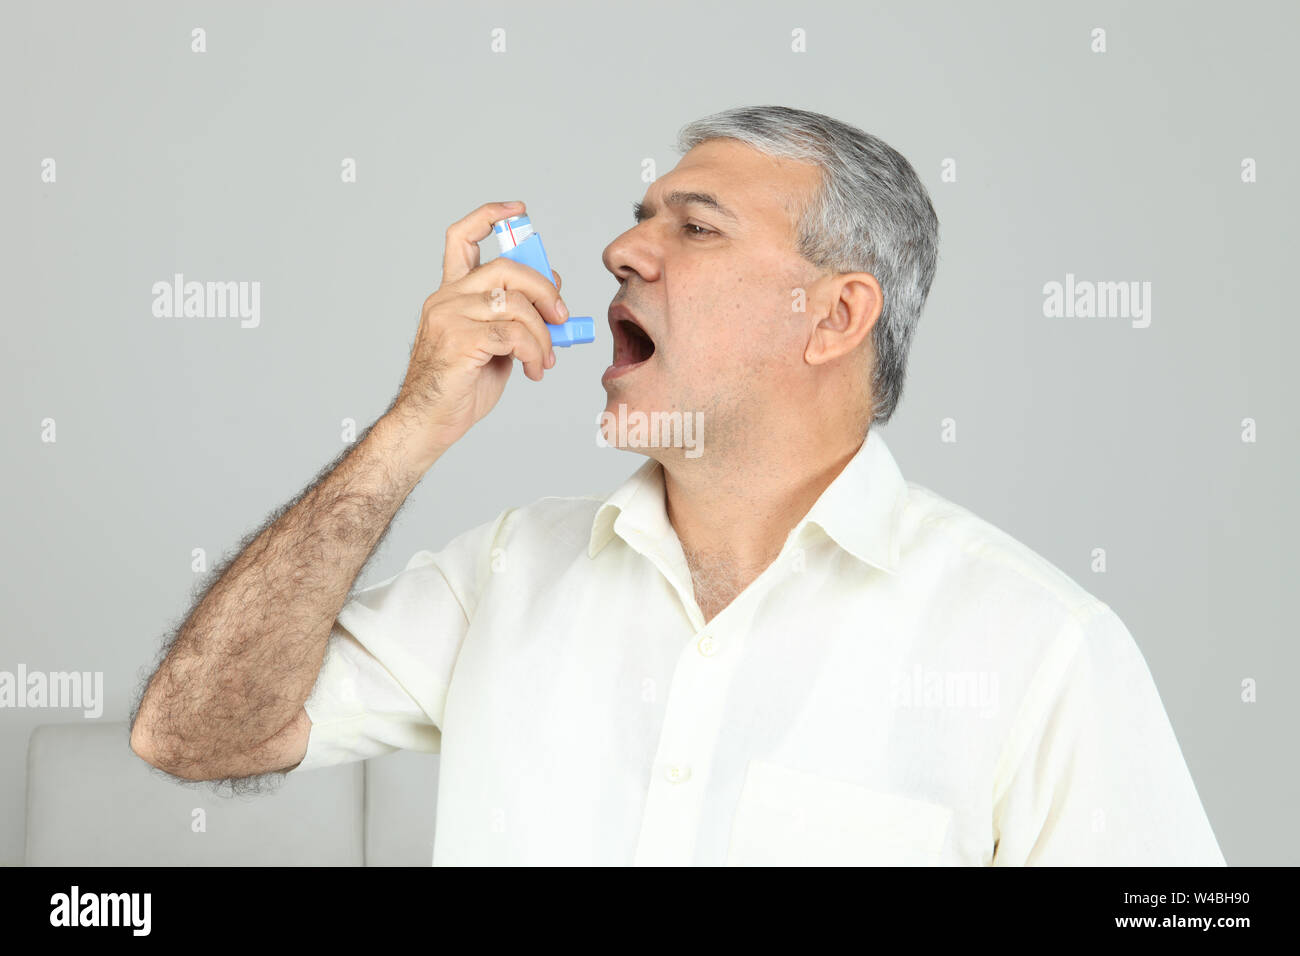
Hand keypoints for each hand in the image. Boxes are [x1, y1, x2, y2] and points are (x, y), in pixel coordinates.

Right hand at [383, 201, 568, 468]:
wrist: (429, 423)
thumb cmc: (460, 385)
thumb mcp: (494, 340)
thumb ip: (515, 312)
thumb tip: (552, 285)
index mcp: (450, 292)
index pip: (462, 236)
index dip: (490, 216)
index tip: (518, 211)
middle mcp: (446, 298)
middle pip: (506, 268)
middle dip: (544, 290)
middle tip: (561, 318)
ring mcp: (450, 318)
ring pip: (517, 306)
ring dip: (543, 335)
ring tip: (544, 360)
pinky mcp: (461, 341)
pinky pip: (515, 335)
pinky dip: (535, 353)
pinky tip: (533, 370)